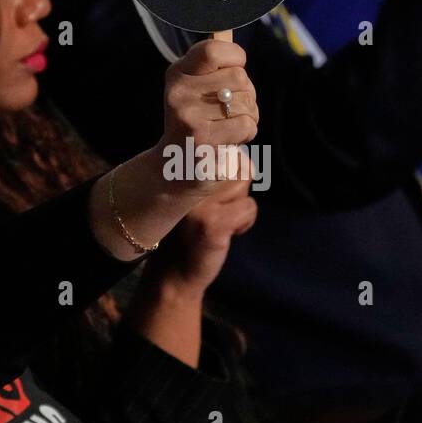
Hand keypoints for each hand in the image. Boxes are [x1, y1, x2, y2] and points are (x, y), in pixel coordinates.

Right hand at [148, 167, 257, 300]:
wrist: (172, 273)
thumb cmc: (188, 229)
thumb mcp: (194, 194)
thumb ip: (213, 172)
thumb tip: (245, 159)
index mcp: (180, 169)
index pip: (224, 149)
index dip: (229, 171)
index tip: (215, 194)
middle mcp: (185, 180)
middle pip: (237, 164)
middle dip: (236, 189)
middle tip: (217, 210)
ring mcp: (198, 202)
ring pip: (243, 183)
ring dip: (240, 204)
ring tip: (220, 220)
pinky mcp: (212, 223)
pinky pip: (249, 208)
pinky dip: (245, 223)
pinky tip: (226, 234)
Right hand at [156, 38, 258, 194]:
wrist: (173, 171)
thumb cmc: (196, 123)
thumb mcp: (196, 89)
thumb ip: (213, 63)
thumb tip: (225, 24)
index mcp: (177, 75)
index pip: (214, 49)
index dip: (235, 58)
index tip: (233, 70)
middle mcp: (179, 94)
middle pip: (240, 78)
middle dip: (246, 95)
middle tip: (227, 112)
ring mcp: (189, 119)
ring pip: (247, 103)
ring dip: (247, 117)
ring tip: (226, 128)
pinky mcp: (204, 142)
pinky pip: (247, 125)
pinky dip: (246, 134)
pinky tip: (227, 141)